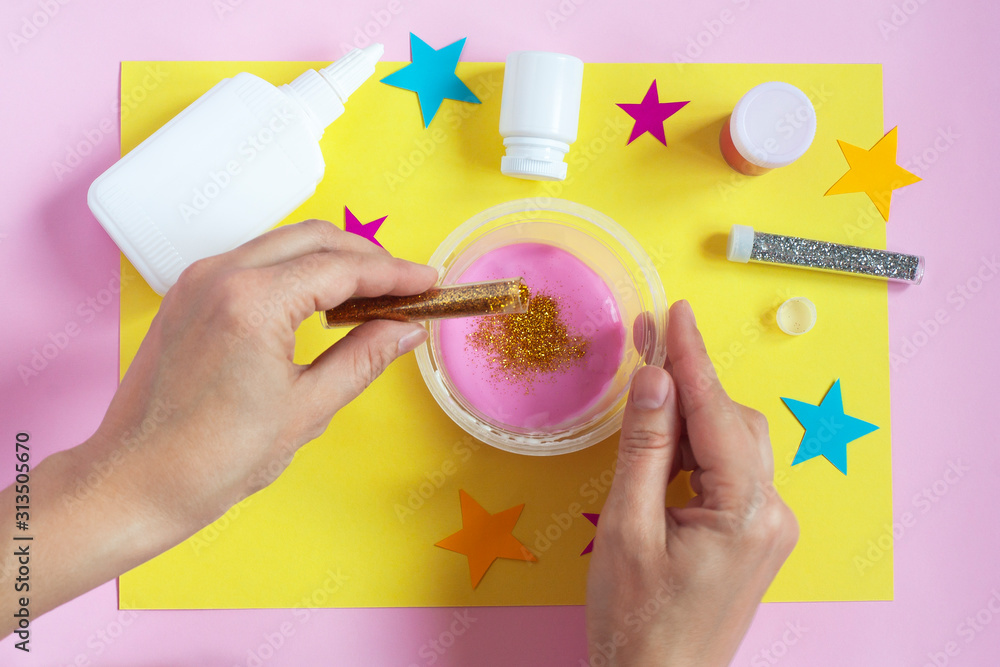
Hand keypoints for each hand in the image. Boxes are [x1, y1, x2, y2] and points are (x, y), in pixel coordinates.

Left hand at [95, 218, 437, 526]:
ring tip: (370, 295)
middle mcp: (220, 275)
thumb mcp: (306, 410)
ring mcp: (197, 280)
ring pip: (283, 244)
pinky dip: (294, 270)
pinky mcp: (186, 295)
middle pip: (315, 238)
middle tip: (406, 287)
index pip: (342, 268)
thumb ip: (364, 359)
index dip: (394, 273)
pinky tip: (318, 300)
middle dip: (367, 258)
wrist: (134, 482)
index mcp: (253, 302)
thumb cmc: (213, 459)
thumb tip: (406, 330)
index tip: (428, 281)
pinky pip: (253, 261)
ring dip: (331, 259)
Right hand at [586, 300, 797, 665]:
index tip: (676, 310)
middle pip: (732, 423)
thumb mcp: (626, 528)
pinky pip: (731, 472)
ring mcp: (768, 528)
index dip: (692, 357)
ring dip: (691, 417)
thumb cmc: (636, 620)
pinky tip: (665, 445)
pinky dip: (698, 449)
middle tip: (645, 348)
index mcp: (745, 514)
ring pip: (733, 444)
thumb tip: (653, 378)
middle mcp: (771, 515)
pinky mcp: (755, 536)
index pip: (716, 413)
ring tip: (646, 398)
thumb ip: (643, 448)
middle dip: (689, 385)